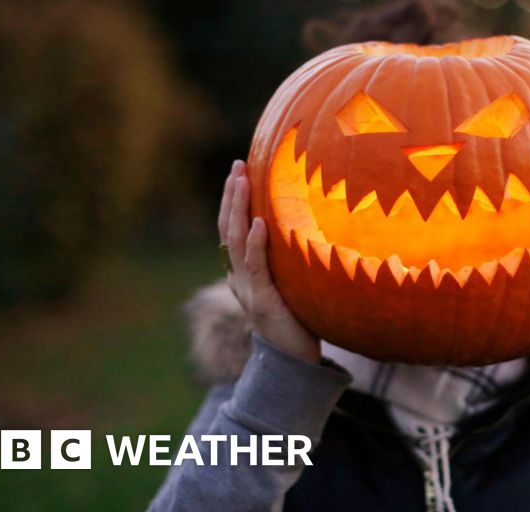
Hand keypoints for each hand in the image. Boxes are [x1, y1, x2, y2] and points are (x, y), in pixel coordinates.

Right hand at [219, 160, 320, 362]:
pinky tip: (260, 222)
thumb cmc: (298, 319)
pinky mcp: (263, 301)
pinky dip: (256, 243)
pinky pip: (256, 267)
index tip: (238, 171)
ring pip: (236, 242)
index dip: (232, 200)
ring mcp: (248, 289)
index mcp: (243, 272)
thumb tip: (301, 228)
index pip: (231, 229)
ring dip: (238, 209)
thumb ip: (286, 260)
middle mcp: (239, 277)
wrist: (295, 362)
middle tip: (236, 166)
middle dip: (231, 195)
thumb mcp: (290, 283)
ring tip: (241, 182)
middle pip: (228, 229)